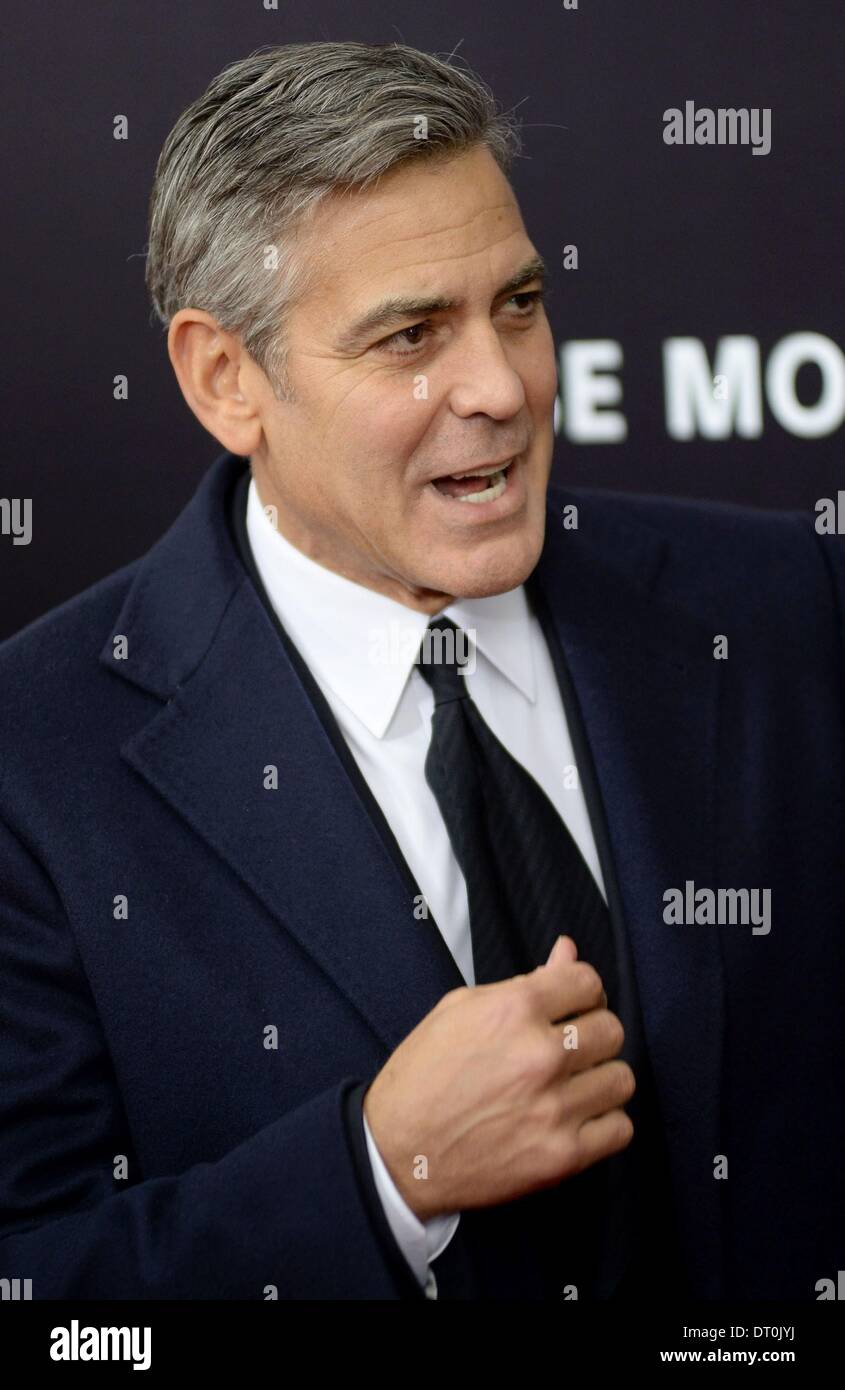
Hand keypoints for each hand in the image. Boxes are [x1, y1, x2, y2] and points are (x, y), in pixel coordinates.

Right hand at [363, 935, 633, 1219]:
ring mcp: (554, 1108)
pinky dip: (604, 1123)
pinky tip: (577, 1117)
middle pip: (611, 1029)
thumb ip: (523, 981)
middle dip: (592, 1033)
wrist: (398, 1152)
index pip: (588, 982)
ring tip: (574, 1085)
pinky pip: (620, 1128)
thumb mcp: (460, 1009)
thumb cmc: (424, 1077)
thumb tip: (567, 952)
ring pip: (621, 1078)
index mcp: (513, 1010)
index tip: (573, 1006)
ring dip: (601, 1079)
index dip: (582, 992)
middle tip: (569, 1048)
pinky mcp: (562, 1155)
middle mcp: (541, 1055)